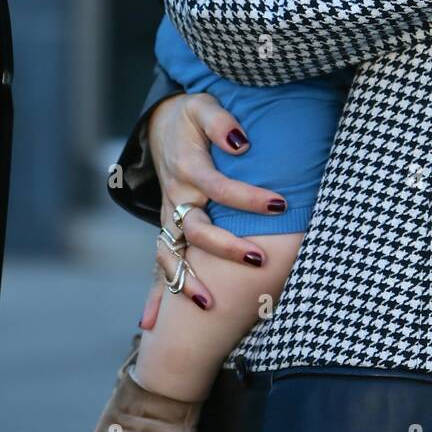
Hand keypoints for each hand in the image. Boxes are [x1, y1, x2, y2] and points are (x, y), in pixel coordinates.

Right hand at [138, 90, 286, 328]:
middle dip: (225, 248)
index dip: (247, 197)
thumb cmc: (193, 117)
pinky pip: (159, 265)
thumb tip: (241, 142)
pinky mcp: (168, 230)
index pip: (218, 187)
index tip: (280, 203)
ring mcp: (169, 217)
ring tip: (210, 305)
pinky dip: (155, 294)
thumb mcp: (204, 106)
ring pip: (171, 255)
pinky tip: (151, 325)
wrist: (162, 127)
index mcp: (188, 168)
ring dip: (187, 282)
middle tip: (259, 260)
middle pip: (194, 229)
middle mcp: (176, 198)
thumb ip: (221, 122)